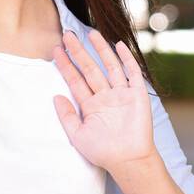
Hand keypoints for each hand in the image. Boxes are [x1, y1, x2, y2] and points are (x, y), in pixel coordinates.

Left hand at [51, 29, 157, 175]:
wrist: (129, 160)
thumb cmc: (103, 152)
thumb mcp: (77, 135)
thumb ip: (66, 116)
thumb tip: (55, 96)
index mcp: (91, 106)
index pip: (75, 80)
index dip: (66, 65)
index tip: (56, 51)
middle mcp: (105, 97)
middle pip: (90, 69)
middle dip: (78, 52)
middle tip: (67, 35)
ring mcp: (121, 94)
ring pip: (109, 66)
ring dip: (100, 50)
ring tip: (90, 33)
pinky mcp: (137, 94)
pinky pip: (132, 72)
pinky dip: (126, 58)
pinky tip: (118, 45)